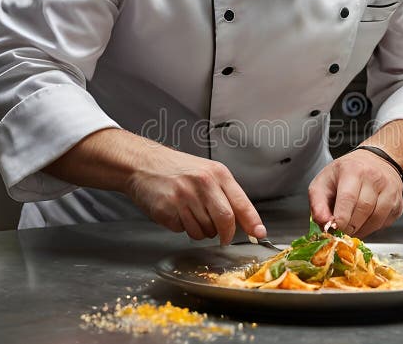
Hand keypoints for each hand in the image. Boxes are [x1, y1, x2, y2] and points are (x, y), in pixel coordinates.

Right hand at [125, 146, 265, 244]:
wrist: (142, 164)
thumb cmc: (177, 170)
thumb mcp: (206, 173)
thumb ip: (226, 194)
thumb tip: (246, 222)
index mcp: (217, 174)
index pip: (241, 203)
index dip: (252, 222)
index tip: (259, 233)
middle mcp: (202, 184)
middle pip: (225, 221)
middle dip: (226, 235)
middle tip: (224, 238)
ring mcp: (184, 197)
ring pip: (204, 231)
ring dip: (201, 231)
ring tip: (190, 213)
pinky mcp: (167, 210)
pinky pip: (184, 231)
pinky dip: (182, 227)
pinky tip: (176, 212)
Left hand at [308, 149, 402, 237]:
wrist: (375, 162)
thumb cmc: (346, 173)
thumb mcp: (324, 181)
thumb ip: (318, 203)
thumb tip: (323, 223)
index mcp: (353, 170)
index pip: (348, 198)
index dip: (341, 218)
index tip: (334, 228)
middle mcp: (374, 177)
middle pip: (363, 210)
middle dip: (350, 226)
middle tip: (341, 231)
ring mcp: (390, 189)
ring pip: (376, 219)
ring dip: (362, 230)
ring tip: (352, 228)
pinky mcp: (398, 202)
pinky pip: (385, 222)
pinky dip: (373, 228)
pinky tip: (365, 222)